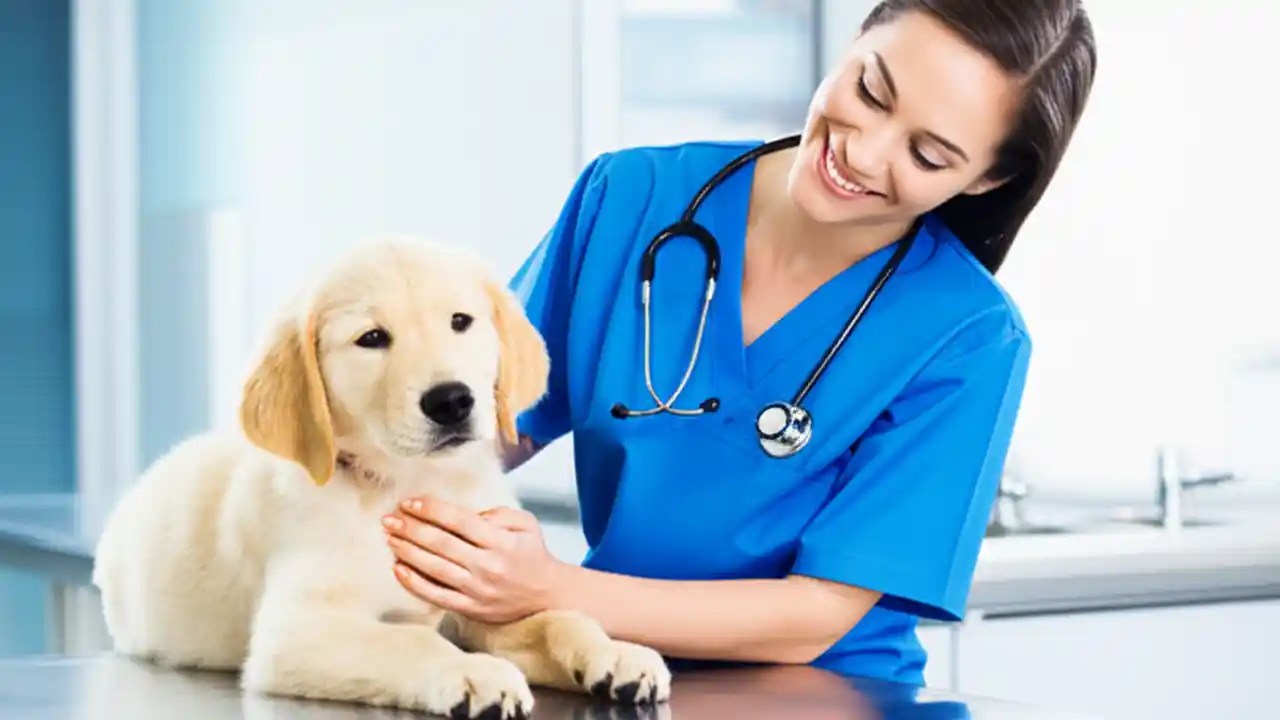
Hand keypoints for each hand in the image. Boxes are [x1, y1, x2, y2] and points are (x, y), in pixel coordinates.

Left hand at [382, 497, 566, 623]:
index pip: (459, 521)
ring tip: (390, 538)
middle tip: (389, 519)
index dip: (431, 510)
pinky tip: (398, 568)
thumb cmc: (532, 555)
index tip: (410, 502)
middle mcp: (488, 566)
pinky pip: (436, 595)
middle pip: (441, 544)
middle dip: (411, 529)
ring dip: (407, 552)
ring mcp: (477, 590)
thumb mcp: (525, 523)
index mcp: (501, 542)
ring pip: (434, 568)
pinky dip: (414, 583)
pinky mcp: (470, 608)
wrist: (546, 596)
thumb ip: (497, 513)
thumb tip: (464, 515)